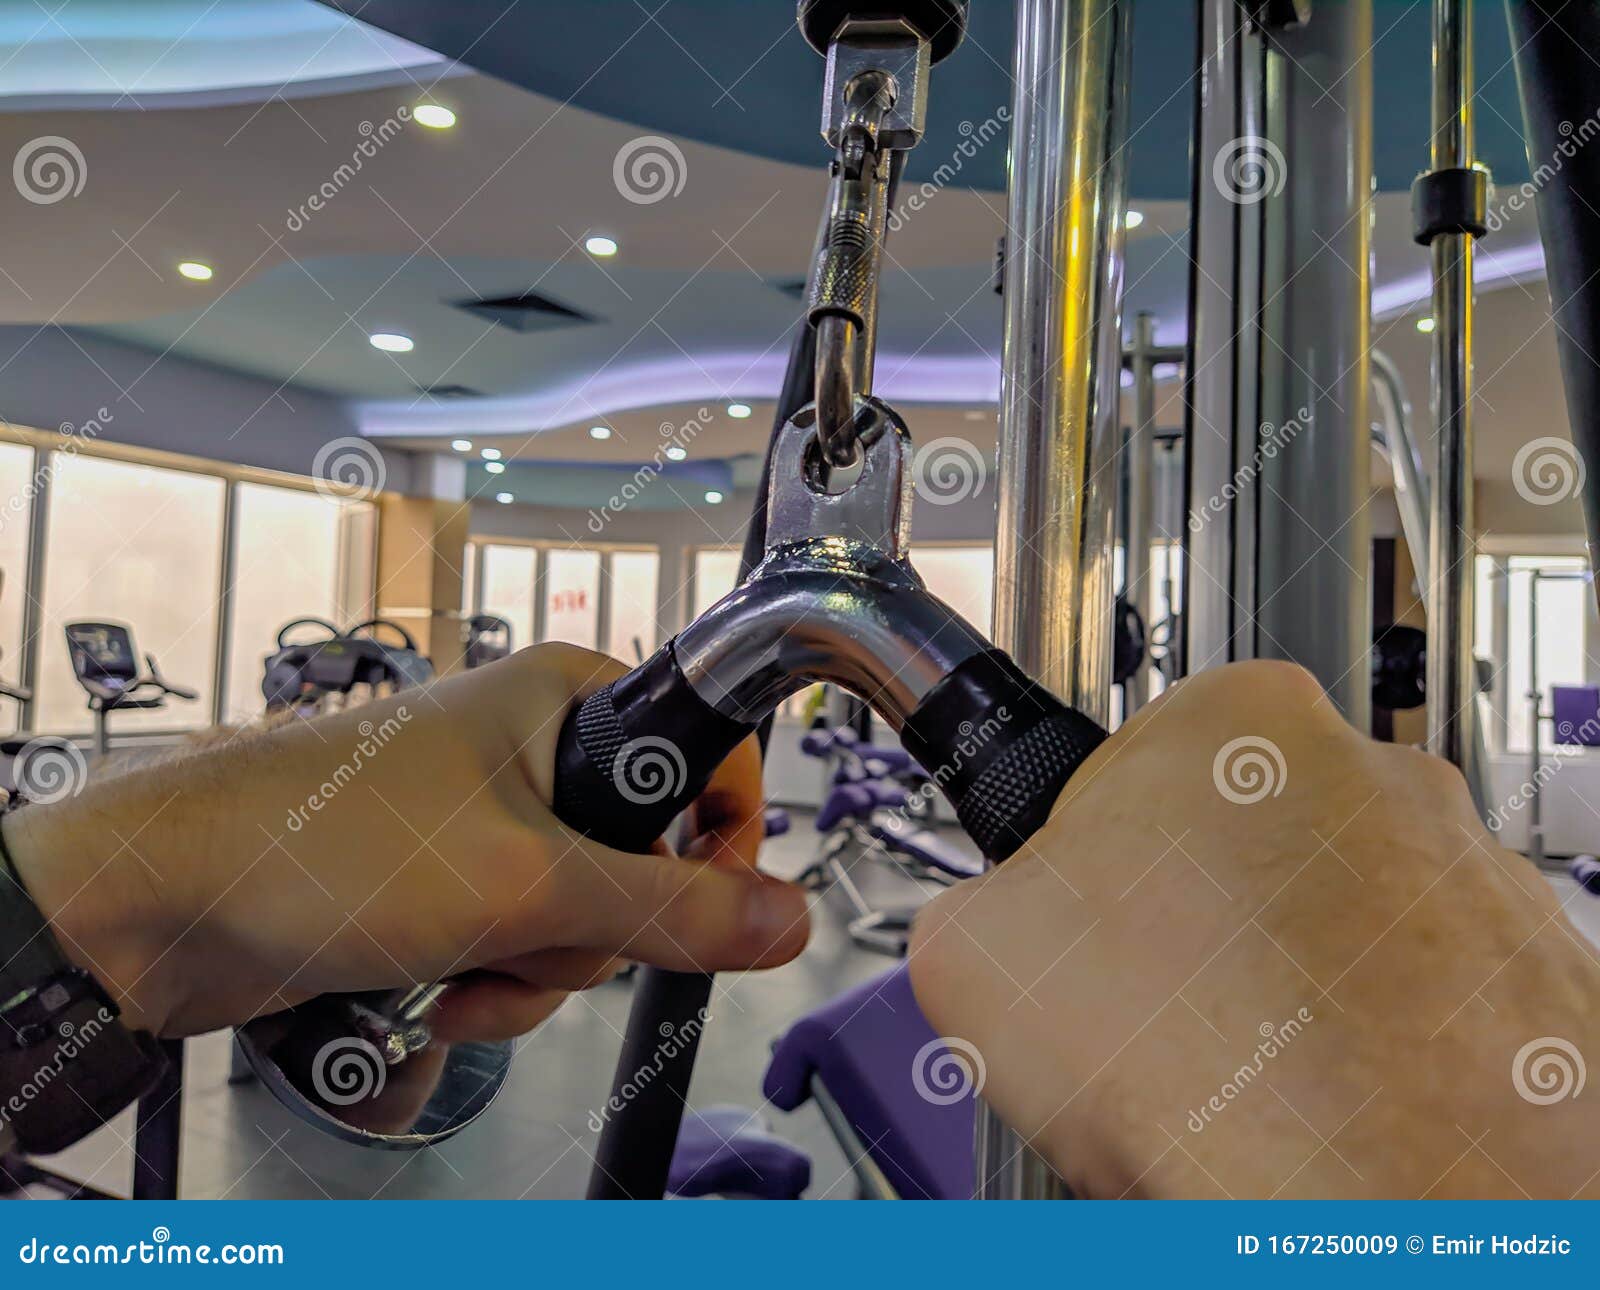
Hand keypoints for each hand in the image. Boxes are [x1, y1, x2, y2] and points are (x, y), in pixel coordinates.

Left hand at [7, 645, 807, 1038]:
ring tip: (471, 974)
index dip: (721, 834)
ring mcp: (488, 820)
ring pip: (585, 914)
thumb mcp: (528, 884)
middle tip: (539, 936)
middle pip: (647, 854)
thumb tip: (786, 918)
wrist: (165, 907)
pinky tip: (443, 992)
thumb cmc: (323, 846)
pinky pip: (522, 941)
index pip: (704, 752)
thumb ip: (671, 907)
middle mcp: (531, 749)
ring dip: (542, 970)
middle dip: (600, 931)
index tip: (709, 900)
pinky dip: (498, 981)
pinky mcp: (447, 882)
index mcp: (563, 698)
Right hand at [910, 661, 1599, 1197]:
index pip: (1133, 776)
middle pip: (1243, 844)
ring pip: (1336, 921)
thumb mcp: (976, 951)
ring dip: (1288, 984)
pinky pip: (1422, 997)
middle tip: (1158, 1013)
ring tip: (1242, 1073)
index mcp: (1240, 719)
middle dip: (1196, 923)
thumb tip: (990, 930)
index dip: (1093, 871)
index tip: (1090, 931)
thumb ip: (976, 902)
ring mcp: (1467, 872)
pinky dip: (1376, 1042)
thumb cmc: (1208, 1062)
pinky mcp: (1531, 974)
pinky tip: (1322, 1101)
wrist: (1376, 1200)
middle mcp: (1377, 773)